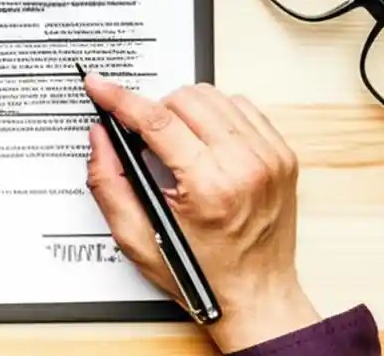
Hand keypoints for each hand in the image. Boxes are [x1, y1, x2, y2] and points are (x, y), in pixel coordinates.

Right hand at [82, 75, 318, 352]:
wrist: (257, 296)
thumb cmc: (205, 275)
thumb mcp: (139, 239)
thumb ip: (109, 184)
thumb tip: (101, 138)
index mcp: (210, 187)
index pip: (157, 121)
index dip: (121, 98)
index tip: (100, 86)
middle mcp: (246, 166)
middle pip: (186, 99)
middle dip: (155, 109)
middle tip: (145, 136)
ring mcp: (270, 158)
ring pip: (215, 96)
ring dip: (186, 109)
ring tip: (177, 140)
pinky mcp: (283, 155)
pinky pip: (244, 107)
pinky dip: (218, 114)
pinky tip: (206, 139)